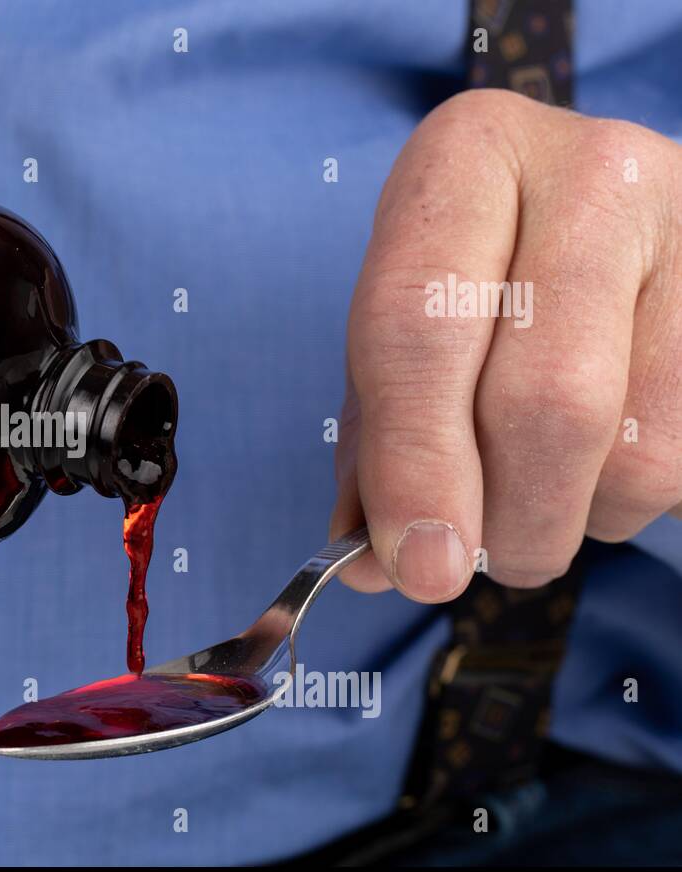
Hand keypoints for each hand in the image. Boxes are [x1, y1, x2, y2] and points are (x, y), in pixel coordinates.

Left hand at [331, 89, 681, 601]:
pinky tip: (593, 466)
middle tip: (457, 568)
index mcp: (469, 159)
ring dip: (566, 520)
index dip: (415, 463)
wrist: (601, 210)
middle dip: (501, 519)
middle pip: (549, 398)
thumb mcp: (402, 333)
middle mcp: (595, 172)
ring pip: (636, 450)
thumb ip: (378, 445)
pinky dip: (623, 504)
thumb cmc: (475, 282)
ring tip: (529, 493)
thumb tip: (382, 567)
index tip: (413, 564)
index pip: (423, 325)